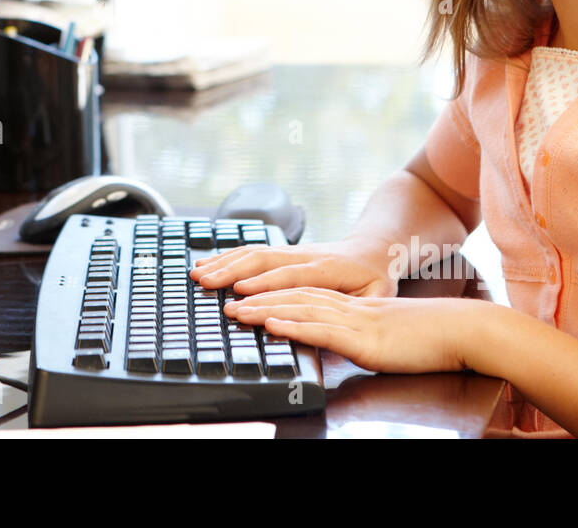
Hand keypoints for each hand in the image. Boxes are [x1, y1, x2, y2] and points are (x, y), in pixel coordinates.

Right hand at [190, 240, 399, 298]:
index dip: (265, 284)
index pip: (292, 276)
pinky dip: (228, 257)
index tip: (240, 292)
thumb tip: (334, 328)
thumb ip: (358, 311)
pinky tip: (209, 264)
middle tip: (206, 283)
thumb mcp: (379, 297)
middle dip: (232, 271)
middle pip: (264, 260)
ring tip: (198, 274)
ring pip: (254, 253)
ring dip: (224, 263)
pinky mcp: (284, 252)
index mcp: (328, 268)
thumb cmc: (376, 279)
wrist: (375, 248)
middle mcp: (305, 255)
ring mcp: (293, 251)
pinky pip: (253, 251)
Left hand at [225, 289, 492, 374]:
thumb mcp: (389, 333)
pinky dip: (293, 327)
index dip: (271, 293)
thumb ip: (363, 334)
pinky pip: (323, 330)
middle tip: (223, 299)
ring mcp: (356, 321)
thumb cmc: (432, 337)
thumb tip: (347, 342)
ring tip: (234, 311)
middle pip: (294, 297)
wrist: (464, 330)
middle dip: (256, 298)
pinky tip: (272, 326)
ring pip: (301, 310)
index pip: (304, 295)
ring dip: (264, 310)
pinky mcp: (365, 339)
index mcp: (354, 306)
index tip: (242, 294)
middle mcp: (349, 308)